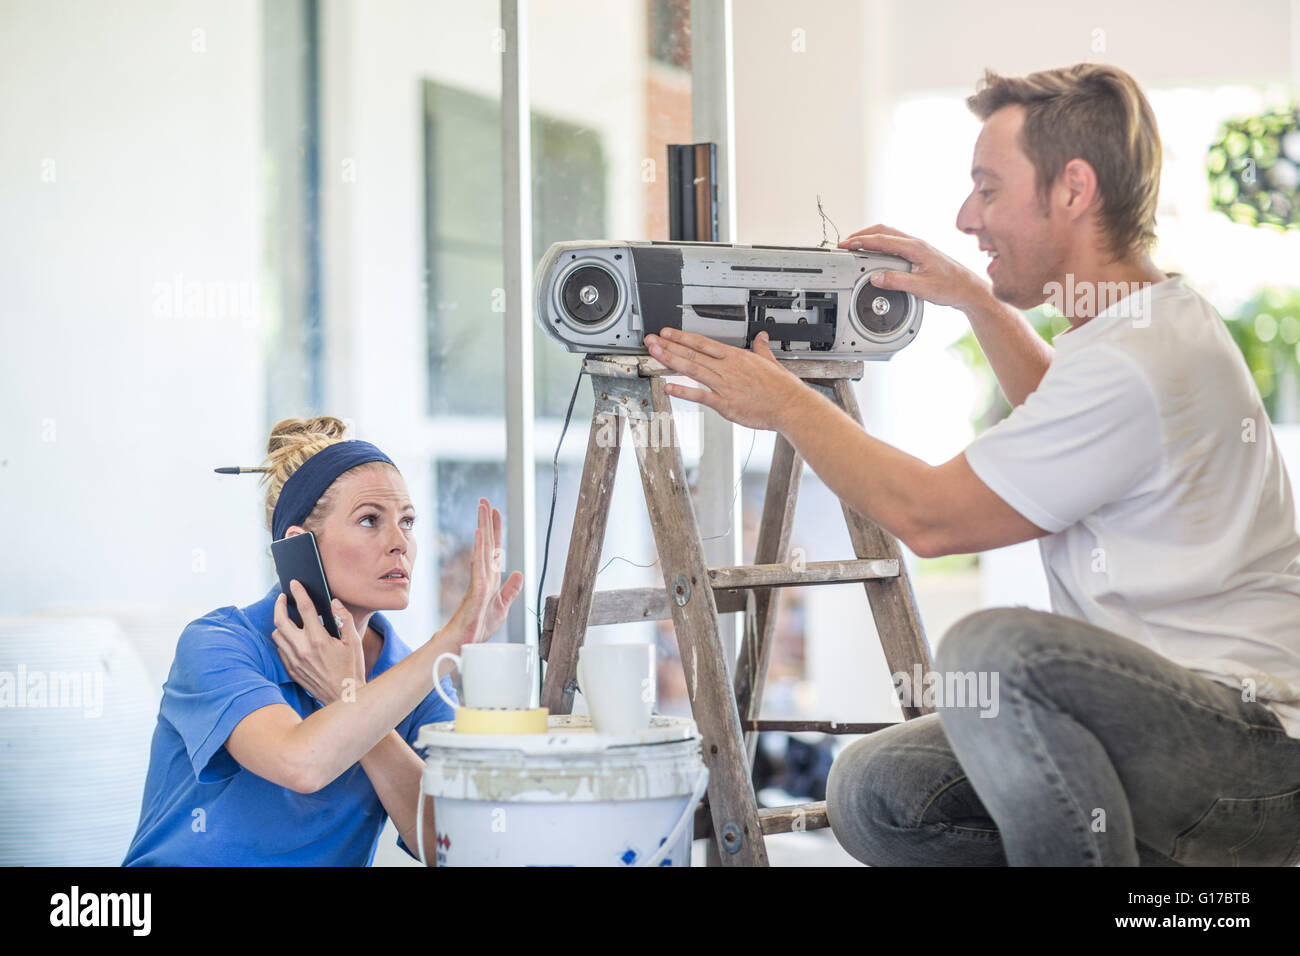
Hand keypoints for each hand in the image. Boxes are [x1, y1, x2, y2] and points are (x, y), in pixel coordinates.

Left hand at [271, 579, 365, 704]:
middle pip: (280, 621)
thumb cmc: (351, 668)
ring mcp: (294, 661)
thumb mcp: (354, 641)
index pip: (304, 608)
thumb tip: (334, 602)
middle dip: (279, 605)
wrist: (344, 697)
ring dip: (280, 623)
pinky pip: (280, 649)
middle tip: (283, 597)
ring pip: (277, 635)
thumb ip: (344, 618)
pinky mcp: (292, 670)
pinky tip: (293, 637)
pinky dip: (283, 639)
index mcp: (319, 639)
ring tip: (288, 617)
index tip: (294, 583)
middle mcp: (302, 649)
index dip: (298, 592)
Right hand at [442, 498, 524, 649]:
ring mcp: (479, 582)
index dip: (495, 530)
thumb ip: (510, 590)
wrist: (464, 646)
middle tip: (484, 500)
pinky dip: (481, 549)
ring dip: (483, 527)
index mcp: (489, 579)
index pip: (493, 549)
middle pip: (487, 544)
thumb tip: (518, 572)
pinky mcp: (477, 592)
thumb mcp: (502, 607)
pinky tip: (481, 534)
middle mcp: (484, 576)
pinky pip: (480, 567)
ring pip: (483, 550)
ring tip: (482, 508)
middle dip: (487, 521)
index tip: (495, 512)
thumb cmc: (478, 628)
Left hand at [642, 327, 803, 431]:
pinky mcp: (725, 403)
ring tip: (655, 354)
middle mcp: (727, 368)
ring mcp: (724, 385)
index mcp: (736, 357)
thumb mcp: (770, 362)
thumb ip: (762, 349)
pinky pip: (700, 395)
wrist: (790, 406)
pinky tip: (668, 386)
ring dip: (671, 360)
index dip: (682, 337)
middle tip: (651, 340)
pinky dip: (683, 391)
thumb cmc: (782, 388)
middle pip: (693, 353)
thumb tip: (761, 338)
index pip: (703, 343)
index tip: (667, 332)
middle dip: (669, 346)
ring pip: (693, 369)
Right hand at [840, 224, 990, 314]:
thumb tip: (876, 278)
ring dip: (870, 238)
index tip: (846, 245)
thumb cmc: (951, 287)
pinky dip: (880, 244)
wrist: (968, 289)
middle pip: (882, 231)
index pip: (882, 240)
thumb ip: (896, 281)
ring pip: (888, 235)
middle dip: (862, 235)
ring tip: (856, 246)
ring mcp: (918, 247)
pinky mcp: (919, 253)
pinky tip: (876, 253)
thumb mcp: (921, 287)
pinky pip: (894, 243)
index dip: (861, 241)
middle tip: (846, 244)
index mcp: (915, 247)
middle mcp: (916, 243)